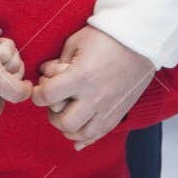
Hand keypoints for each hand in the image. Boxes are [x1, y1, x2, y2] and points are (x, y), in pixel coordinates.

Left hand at [31, 25, 154, 147]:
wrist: (140, 41)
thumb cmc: (107, 38)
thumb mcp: (76, 42)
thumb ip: (58, 63)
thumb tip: (45, 75)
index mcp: (81, 77)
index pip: (47, 96)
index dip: (37, 94)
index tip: (39, 90)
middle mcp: (94, 97)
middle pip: (63, 122)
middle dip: (52, 114)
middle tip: (54, 103)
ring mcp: (107, 109)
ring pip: (80, 134)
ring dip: (68, 128)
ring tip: (66, 114)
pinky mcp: (118, 113)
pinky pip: (98, 135)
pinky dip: (85, 139)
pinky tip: (78, 139)